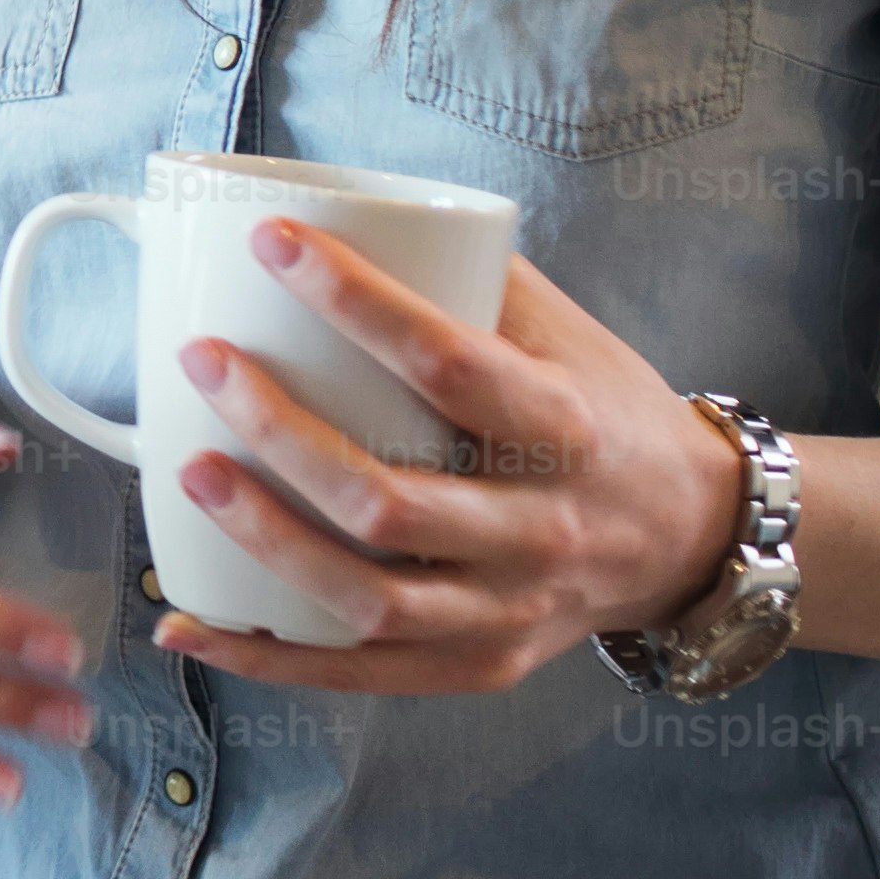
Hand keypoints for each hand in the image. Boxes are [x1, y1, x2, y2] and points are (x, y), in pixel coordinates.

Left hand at [150, 227, 747, 697]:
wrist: (693, 536)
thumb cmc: (607, 412)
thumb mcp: (566, 333)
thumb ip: (469, 274)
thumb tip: (340, 204)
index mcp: (565, 428)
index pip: (448, 364)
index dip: (354, 300)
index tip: (271, 241)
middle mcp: (541, 530)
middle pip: (391, 502)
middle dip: (280, 432)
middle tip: (203, 360)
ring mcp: (508, 609)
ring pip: (369, 599)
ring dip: (265, 540)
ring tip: (190, 471)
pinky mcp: (481, 664)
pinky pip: (360, 674)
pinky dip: (267, 659)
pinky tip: (186, 625)